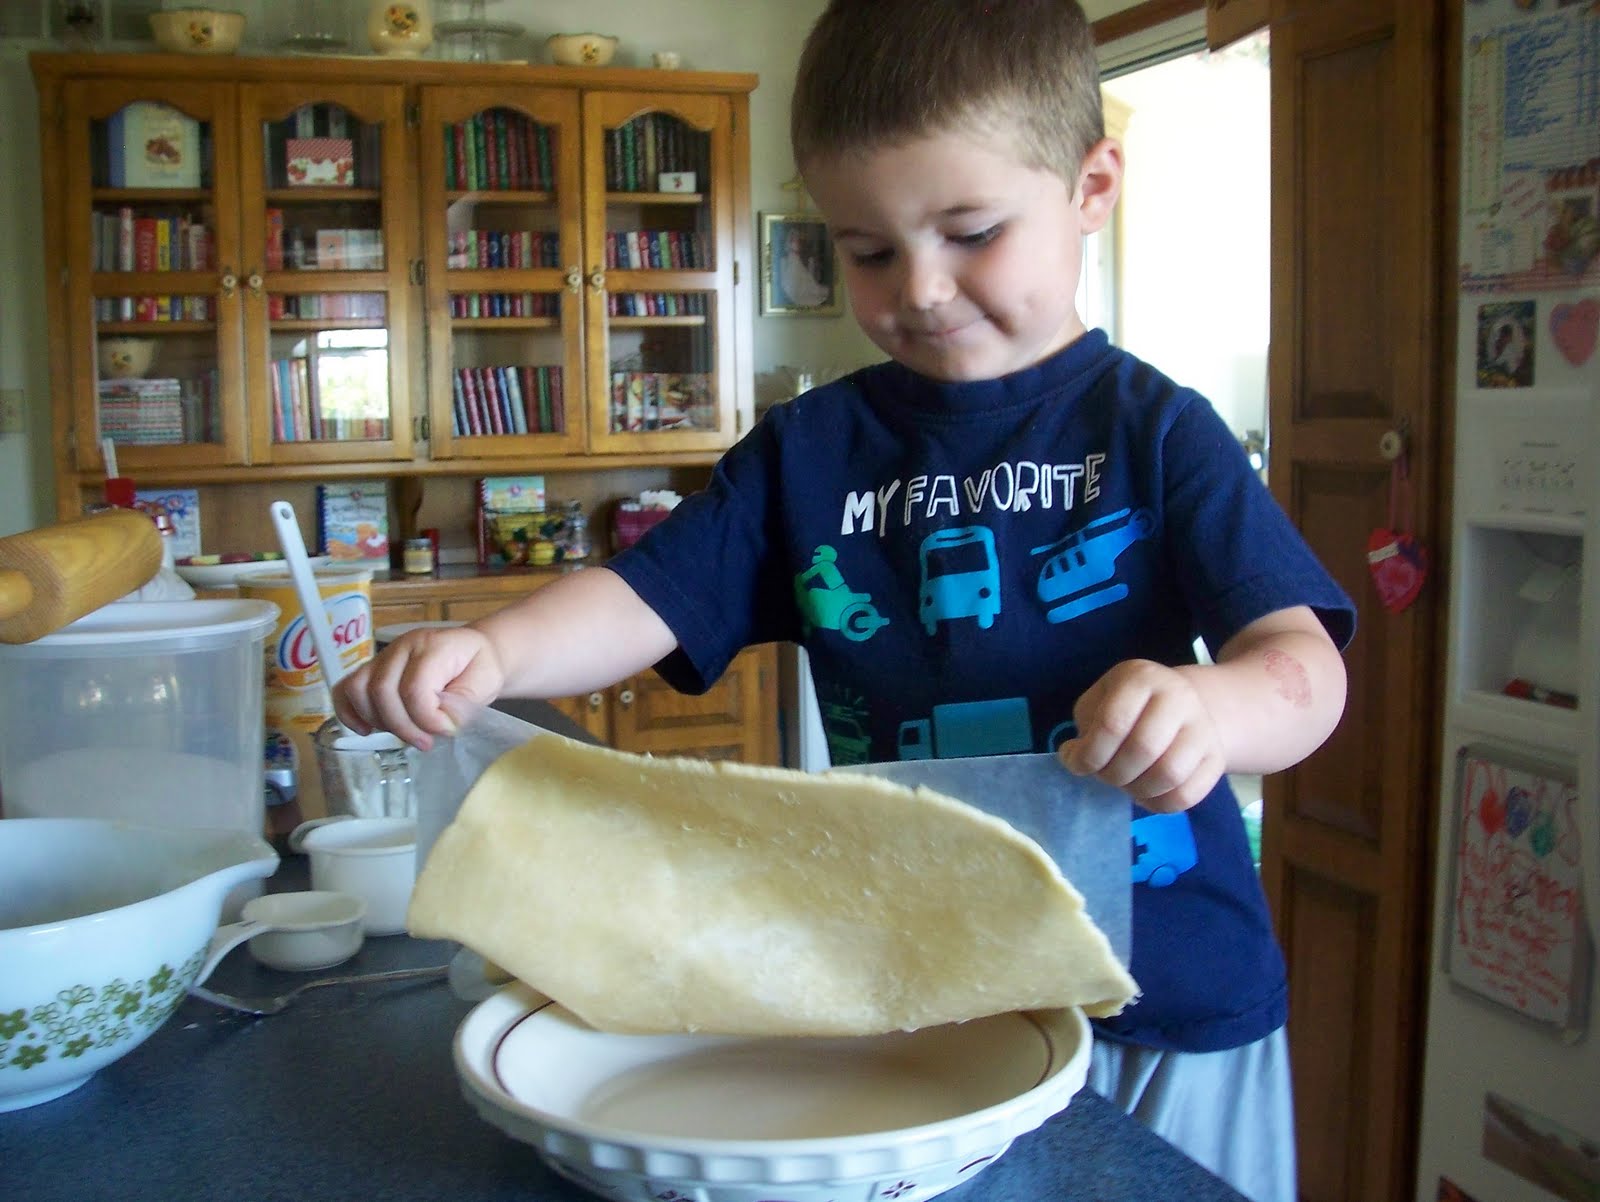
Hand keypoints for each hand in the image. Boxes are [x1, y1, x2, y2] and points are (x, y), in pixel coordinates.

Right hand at [333, 626, 506, 750]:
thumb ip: (464, 703)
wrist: (472, 653)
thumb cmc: (479, 667)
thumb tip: (442, 724)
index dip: (427, 719)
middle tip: (426, 742)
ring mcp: (382, 657)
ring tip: (406, 734)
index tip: (447, 731)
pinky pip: (345, 689)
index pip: (414, 688)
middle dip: (403, 727)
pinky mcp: (371, 670)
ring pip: (358, 690)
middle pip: (382, 691)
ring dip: (379, 722)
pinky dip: (350, 713)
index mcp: (433, 646)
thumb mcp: (486, 683)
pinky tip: (368, 731)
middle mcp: (402, 647)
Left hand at [1057, 659, 1224, 811]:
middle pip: (1143, 749)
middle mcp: (1179, 695)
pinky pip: (1188, 794)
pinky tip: (1145, 795)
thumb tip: (1077, 757)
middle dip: (1113, 774)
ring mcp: (1203, 727)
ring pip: (1170, 774)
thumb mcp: (1098, 702)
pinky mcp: (1216, 758)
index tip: (1077, 763)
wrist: (1179, 707)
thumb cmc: (1126, 707)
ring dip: (1137, 790)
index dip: (1089, 754)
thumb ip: (1084, 728)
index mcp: (1142, 677)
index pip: (1112, 723)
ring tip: (1125, 785)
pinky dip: (1159, 805)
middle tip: (1104, 775)